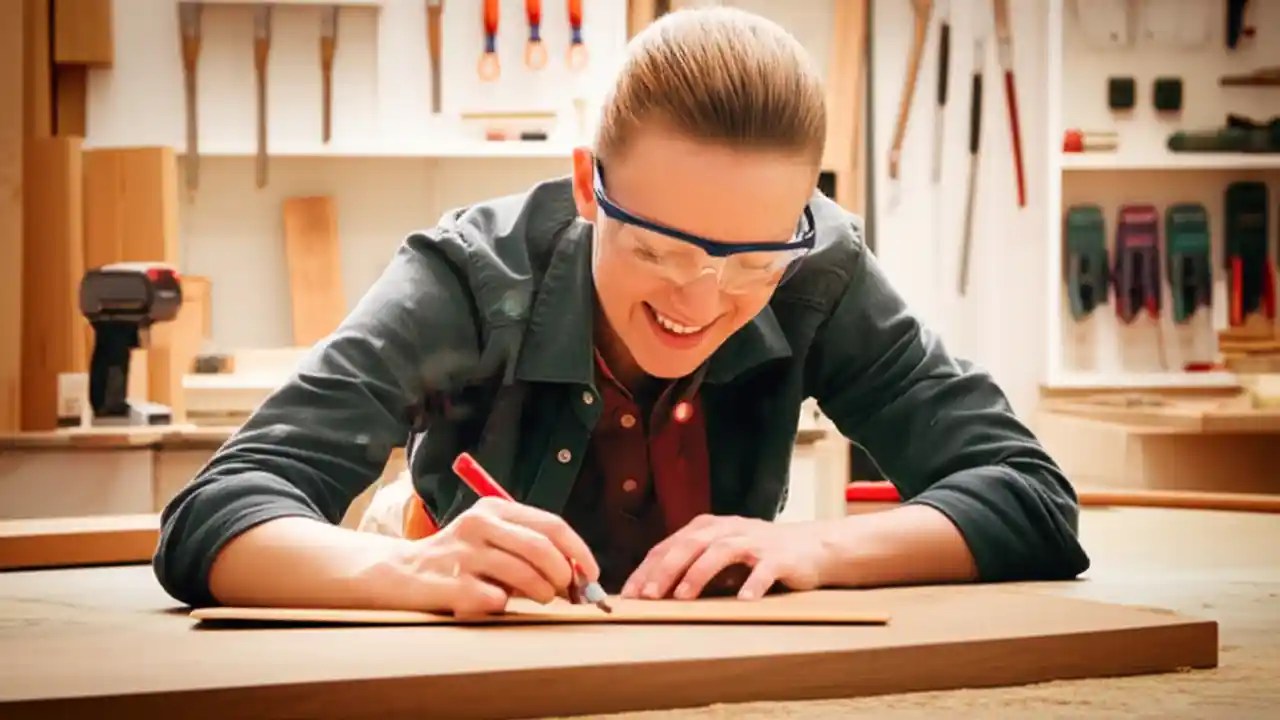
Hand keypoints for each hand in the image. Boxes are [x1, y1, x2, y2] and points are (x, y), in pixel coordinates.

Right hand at [394, 497, 599, 618]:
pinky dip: (504, 606)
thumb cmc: (458, 561)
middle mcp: (479, 524)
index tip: (592, 574)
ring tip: (538, 600)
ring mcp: (462, 552)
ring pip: (524, 575)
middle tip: (565, 593)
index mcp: (494, 509)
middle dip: (563, 575)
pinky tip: (494, 603)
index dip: (579, 551)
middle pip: (542, 548)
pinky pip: (495, 599)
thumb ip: (530, 551)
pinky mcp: (448, 582)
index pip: (551, 525)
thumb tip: (577, 575)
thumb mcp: (492, 542)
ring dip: (541, 594)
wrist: (399, 574)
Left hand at [621, 514, 828, 600]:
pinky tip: (743, 600)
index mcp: (709, 528)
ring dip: (698, 574)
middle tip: (648, 596)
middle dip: (665, 570)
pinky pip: (764, 569)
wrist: (812, 547)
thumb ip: (693, 566)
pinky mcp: (779, 556)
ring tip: (682, 597)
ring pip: (721, 551)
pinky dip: (753, 584)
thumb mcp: (721, 554)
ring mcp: (754, 541)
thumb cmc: (758, 555)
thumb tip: (653, 592)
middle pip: (690, 545)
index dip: (648, 569)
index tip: (630, 594)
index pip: (670, 546)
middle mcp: (728, 529)